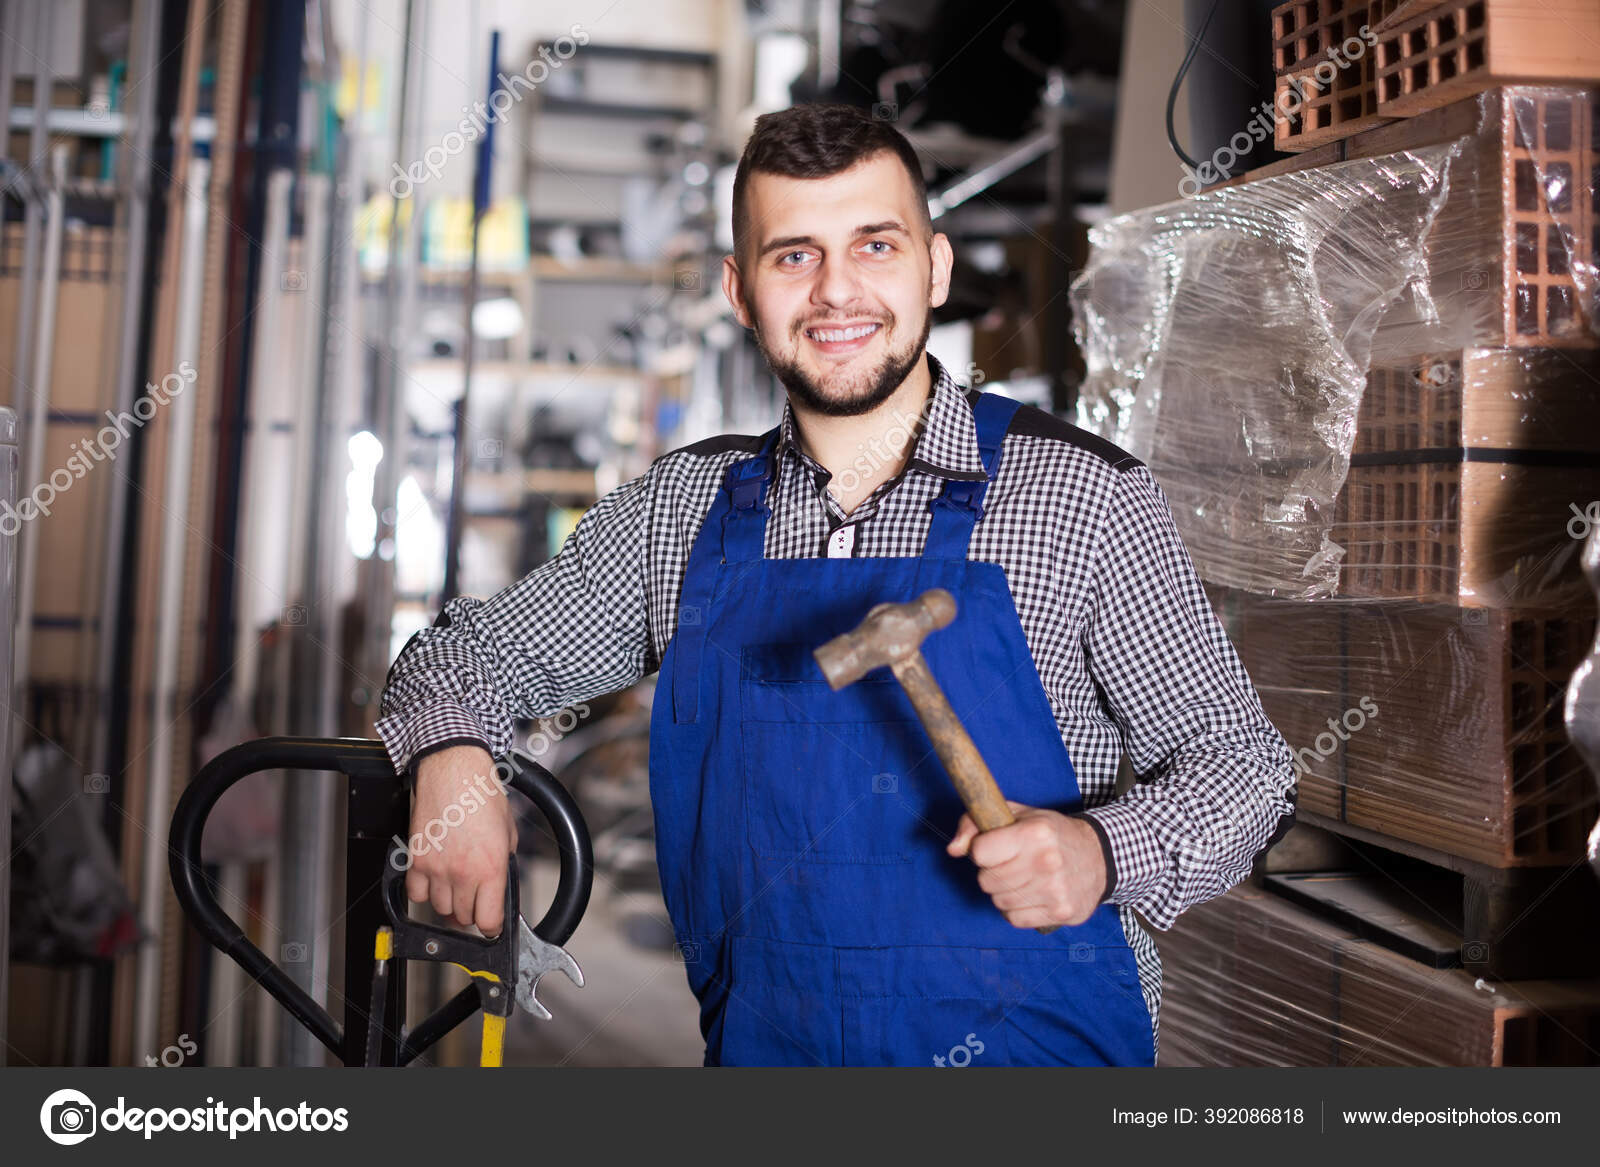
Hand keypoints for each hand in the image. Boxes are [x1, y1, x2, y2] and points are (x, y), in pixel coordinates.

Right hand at [406, 745, 518, 935]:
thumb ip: (505, 861)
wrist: (453, 770)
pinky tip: (434, 878)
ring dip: (449, 901)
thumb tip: (502, 881)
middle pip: (464, 918)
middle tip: (476, 896)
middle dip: (472, 911)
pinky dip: (424, 891)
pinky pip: (416, 894)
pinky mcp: (416, 860)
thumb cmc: (481, 793)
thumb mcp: (508, 830)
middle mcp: (462, 872)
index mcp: (491, 867)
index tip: (492, 924)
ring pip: (440, 909)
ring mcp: (436, 868)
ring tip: (456, 882)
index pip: (488, 921)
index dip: (492, 927)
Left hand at [946, 801, 1106, 928]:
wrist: (1099, 856)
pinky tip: (1032, 894)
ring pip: (998, 901)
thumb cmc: (1050, 834)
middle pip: (986, 880)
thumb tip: (952, 849)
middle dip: (992, 872)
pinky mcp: (1060, 912)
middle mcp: (1046, 861)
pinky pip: (1014, 919)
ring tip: (1024, 878)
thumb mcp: (1017, 815)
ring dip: (1004, 892)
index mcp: (1035, 832)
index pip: (979, 852)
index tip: (995, 847)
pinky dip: (1016, 909)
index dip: (982, 850)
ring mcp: (1055, 889)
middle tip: (1012, 863)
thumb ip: (975, 824)